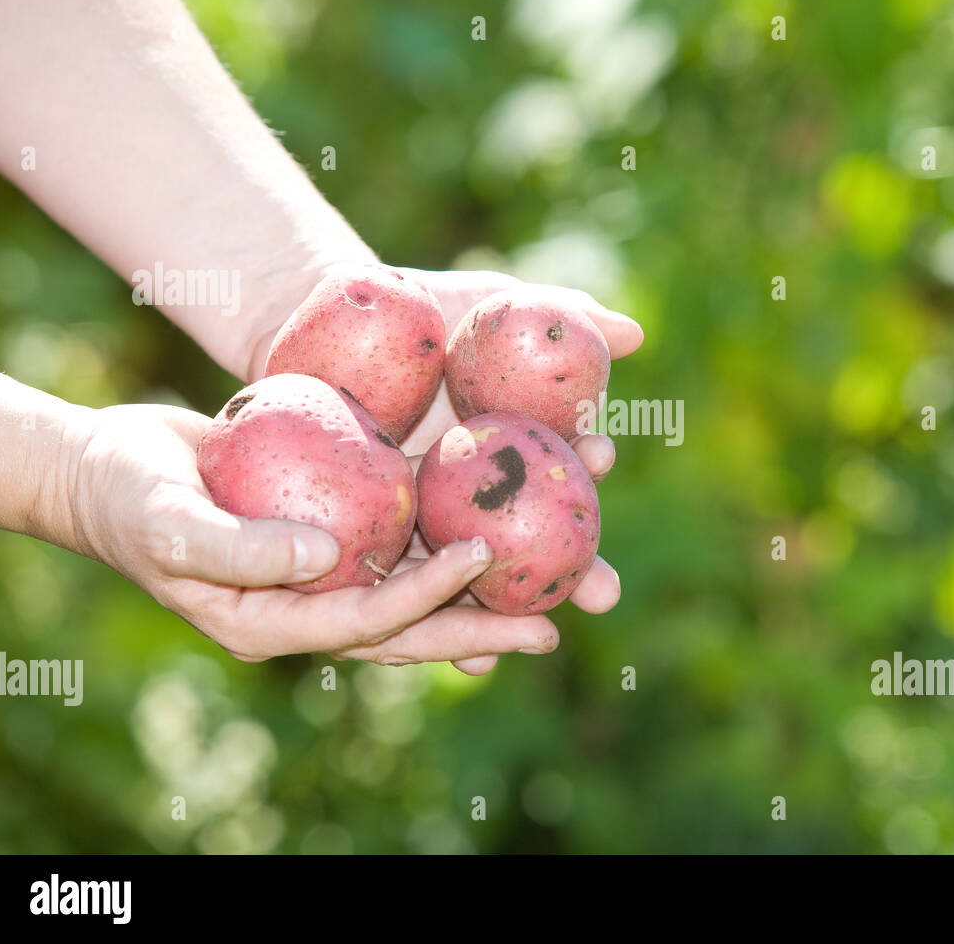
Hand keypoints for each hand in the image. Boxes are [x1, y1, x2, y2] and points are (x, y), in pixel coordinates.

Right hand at [66, 403, 560, 665]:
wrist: (107, 467)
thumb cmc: (125, 496)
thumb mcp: (168, 521)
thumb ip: (238, 547)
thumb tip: (324, 557)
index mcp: (273, 622)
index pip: (368, 619)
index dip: (427, 595)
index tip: (482, 556)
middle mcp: (309, 605)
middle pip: (409, 626)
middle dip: (479, 629)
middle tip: (552, 628)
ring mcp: (322, 571)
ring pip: (413, 587)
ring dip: (477, 588)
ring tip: (548, 588)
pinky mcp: (331, 527)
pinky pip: (398, 538)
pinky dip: (444, 533)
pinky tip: (493, 517)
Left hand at [384, 268, 644, 674]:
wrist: (318, 315)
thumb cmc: (415, 307)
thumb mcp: (485, 302)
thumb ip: (559, 311)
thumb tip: (635, 333)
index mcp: (514, 446)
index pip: (560, 468)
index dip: (585, 474)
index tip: (602, 459)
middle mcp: (480, 492)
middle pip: (533, 542)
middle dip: (575, 574)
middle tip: (606, 594)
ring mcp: (428, 517)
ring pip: (475, 579)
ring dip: (509, 615)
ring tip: (538, 638)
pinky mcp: (378, 534)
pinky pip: (406, 585)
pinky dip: (434, 617)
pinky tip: (463, 650)